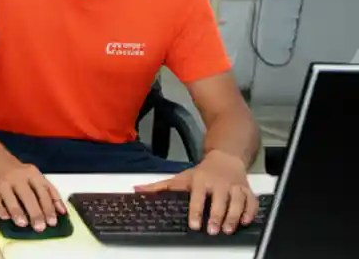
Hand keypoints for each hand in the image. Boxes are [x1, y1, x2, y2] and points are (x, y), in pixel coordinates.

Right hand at [0, 160, 65, 230]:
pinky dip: (2, 211)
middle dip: (35, 213)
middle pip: (28, 196)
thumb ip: (51, 194)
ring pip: (10, 199)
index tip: (52, 222)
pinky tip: (7, 218)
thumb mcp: (38, 178)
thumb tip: (62, 212)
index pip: (43, 191)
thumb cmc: (21, 174)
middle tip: (40, 227)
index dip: (48, 208)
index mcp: (32, 174)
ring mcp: (3, 183)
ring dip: (17, 213)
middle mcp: (17, 177)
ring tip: (23, 224)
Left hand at [135, 151, 255, 234]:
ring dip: (233, 216)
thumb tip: (137, 190)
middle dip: (216, 216)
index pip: (197, 197)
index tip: (195, 224)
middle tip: (212, 230)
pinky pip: (252, 202)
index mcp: (201, 181)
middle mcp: (218, 183)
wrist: (225, 158)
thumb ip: (160, 187)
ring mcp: (234, 186)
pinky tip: (245, 221)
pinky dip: (250, 212)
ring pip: (237, 202)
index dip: (196, 211)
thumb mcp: (180, 177)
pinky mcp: (247, 190)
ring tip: (227, 229)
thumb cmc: (201, 172)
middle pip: (219, 201)